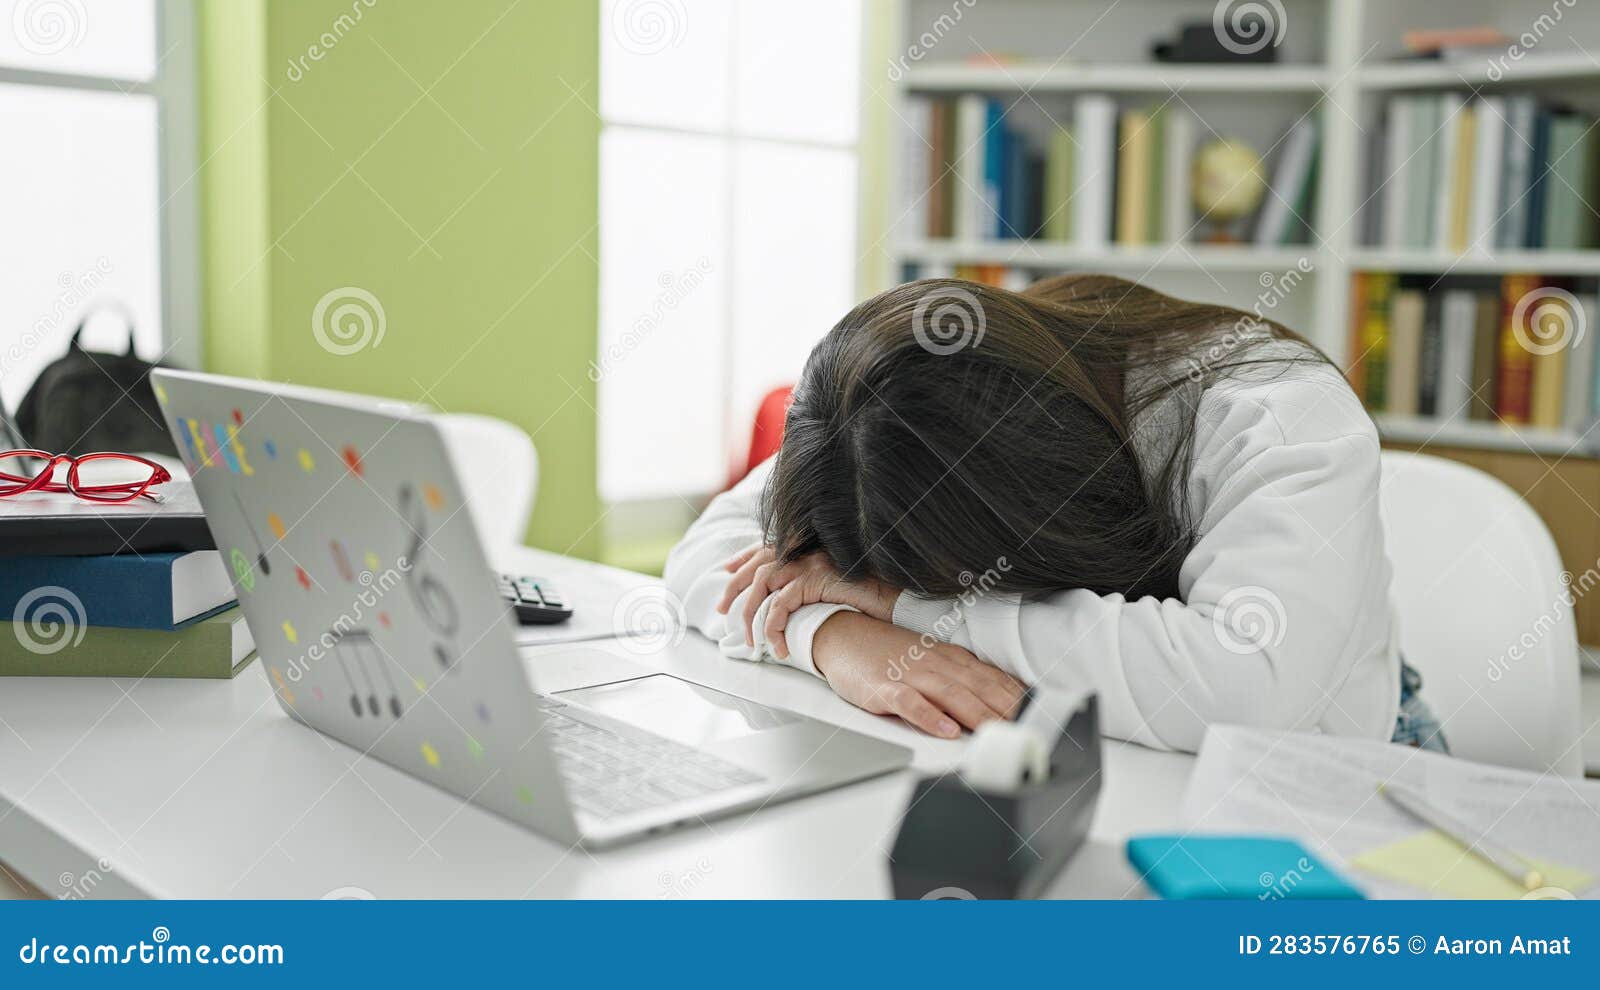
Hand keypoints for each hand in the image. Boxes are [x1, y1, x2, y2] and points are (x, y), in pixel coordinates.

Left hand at [715, 543, 898, 657]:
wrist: (900, 600)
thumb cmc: (874, 599)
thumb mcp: (837, 587)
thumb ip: (813, 586)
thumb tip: (789, 602)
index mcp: (811, 547)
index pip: (767, 547)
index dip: (744, 557)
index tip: (728, 571)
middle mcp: (808, 550)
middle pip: (757, 563)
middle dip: (735, 586)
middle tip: (721, 609)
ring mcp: (811, 563)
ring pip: (762, 585)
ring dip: (750, 615)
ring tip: (751, 642)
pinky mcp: (815, 580)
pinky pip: (780, 605)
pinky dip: (773, 628)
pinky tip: (780, 648)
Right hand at [810, 612, 1024, 738]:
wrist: (844, 636)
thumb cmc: (889, 654)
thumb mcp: (932, 660)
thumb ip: (963, 679)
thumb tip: (998, 699)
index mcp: (951, 659)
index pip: (992, 679)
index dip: (1017, 698)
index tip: (1040, 716)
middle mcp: (936, 664)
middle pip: (979, 688)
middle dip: (1006, 709)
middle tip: (1029, 730)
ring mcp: (911, 674)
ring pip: (951, 695)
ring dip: (977, 714)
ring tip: (997, 733)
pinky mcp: (885, 687)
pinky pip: (910, 703)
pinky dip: (929, 716)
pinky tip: (945, 730)